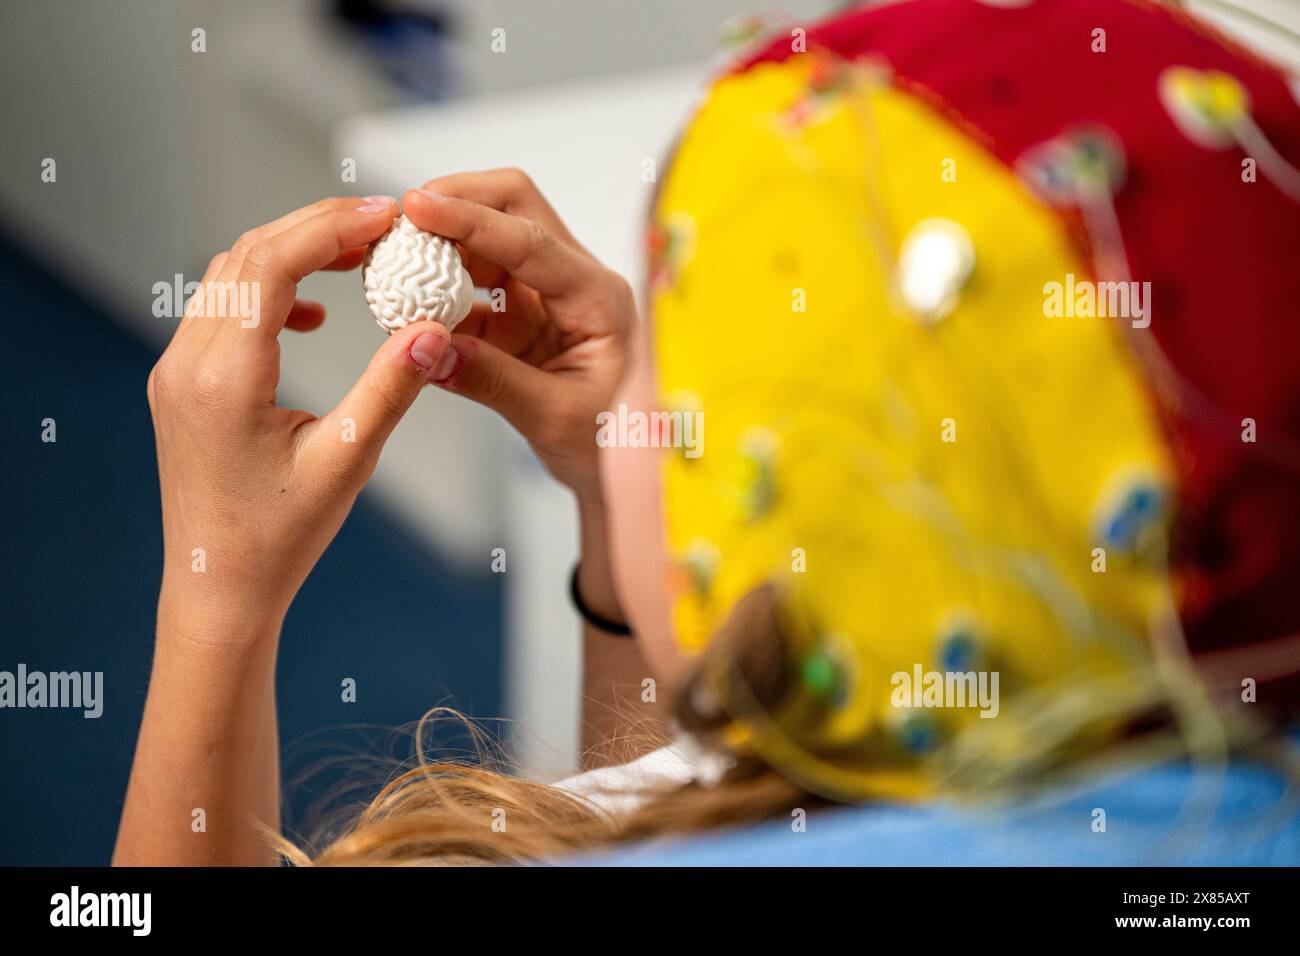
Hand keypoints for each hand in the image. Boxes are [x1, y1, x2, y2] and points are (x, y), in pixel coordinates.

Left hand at [149, 196, 451, 641]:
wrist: (218, 588)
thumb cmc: (279, 538)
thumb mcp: (349, 460)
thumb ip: (391, 386)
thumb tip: (432, 327)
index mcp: (224, 377)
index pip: (272, 262)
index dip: (331, 225)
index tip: (386, 214)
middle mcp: (187, 362)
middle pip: (249, 254)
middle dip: (318, 226)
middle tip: (384, 223)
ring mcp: (176, 370)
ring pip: (231, 274)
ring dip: (294, 252)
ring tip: (358, 256)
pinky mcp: (182, 383)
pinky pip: (223, 308)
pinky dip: (270, 289)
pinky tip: (312, 314)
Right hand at [402, 169, 635, 506]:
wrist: (622, 463)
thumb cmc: (611, 441)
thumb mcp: (555, 418)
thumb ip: (494, 381)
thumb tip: (430, 351)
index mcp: (598, 298)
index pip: (530, 240)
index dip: (469, 219)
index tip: (416, 206)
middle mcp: (575, 282)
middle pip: (515, 209)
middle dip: (457, 202)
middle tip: (400, 221)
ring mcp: (547, 294)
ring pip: (489, 241)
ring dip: (442, 245)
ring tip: (393, 263)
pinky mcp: (521, 315)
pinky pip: (473, 286)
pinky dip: (439, 289)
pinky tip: (408, 303)